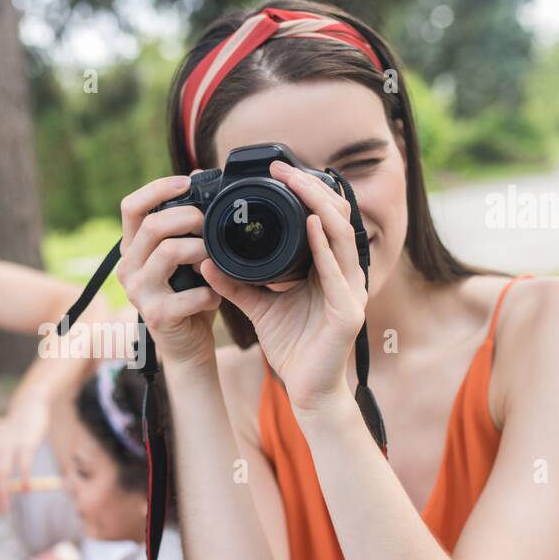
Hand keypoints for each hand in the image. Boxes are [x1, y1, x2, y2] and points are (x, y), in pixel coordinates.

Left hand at [0, 398, 49, 513]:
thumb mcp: (5, 445)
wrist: (29, 404)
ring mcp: (11, 445)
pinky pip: (24, 463)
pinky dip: (24, 477)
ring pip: (2, 473)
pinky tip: (27, 490)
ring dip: (2, 492)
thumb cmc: (18, 430)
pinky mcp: (27, 442)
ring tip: (6, 508)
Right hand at [116, 175, 223, 370]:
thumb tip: (198, 175)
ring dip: (200, 250)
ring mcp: (138, 292)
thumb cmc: (190, 296)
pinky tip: (217, 296)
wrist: (188, 347)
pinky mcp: (156, 315)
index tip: (186, 183)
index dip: (157, 188)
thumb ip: (189, 223)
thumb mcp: (189, 256)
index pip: (130, 207)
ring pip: (168, 251)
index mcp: (133, 249)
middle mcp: (128, 268)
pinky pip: (191, 292)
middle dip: (188, 217)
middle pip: (152, 225)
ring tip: (214, 259)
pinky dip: (212, 292)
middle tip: (209, 224)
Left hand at [201, 160, 367, 410]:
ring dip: (319, 206)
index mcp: (328, 268)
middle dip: (311, 188)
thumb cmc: (293, 347)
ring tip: (298, 183)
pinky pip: (338, 272)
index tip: (277, 170)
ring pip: (341, 236)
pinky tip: (311, 225)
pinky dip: (323, 246)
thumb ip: (237, 283)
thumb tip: (206, 261)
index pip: (323, 218)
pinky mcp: (348, 312)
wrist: (309, 391)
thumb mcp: (259, 306)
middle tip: (284, 168)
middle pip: (336, 217)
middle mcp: (345, 273)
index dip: (305, 191)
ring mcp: (351, 291)